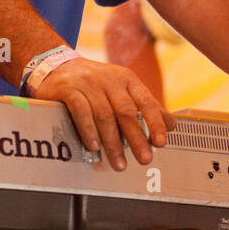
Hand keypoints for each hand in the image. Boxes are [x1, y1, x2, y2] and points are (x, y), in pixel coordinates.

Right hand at [33, 57, 172, 170]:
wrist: (57, 67)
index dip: (155, 122)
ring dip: (112, 142)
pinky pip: (81, 111)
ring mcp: (88, 83)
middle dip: (136, 138)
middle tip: (144, 158)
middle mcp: (109, 79)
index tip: (161, 142)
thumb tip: (171, 126)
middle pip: (126, 111)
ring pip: (104, 115)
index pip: (146, 101)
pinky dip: (88, 130)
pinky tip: (94, 147)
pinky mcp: (68, 89)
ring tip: (118, 163)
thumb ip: (144, 106)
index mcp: (127, 79)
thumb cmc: (94, 84)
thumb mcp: (122, 89)